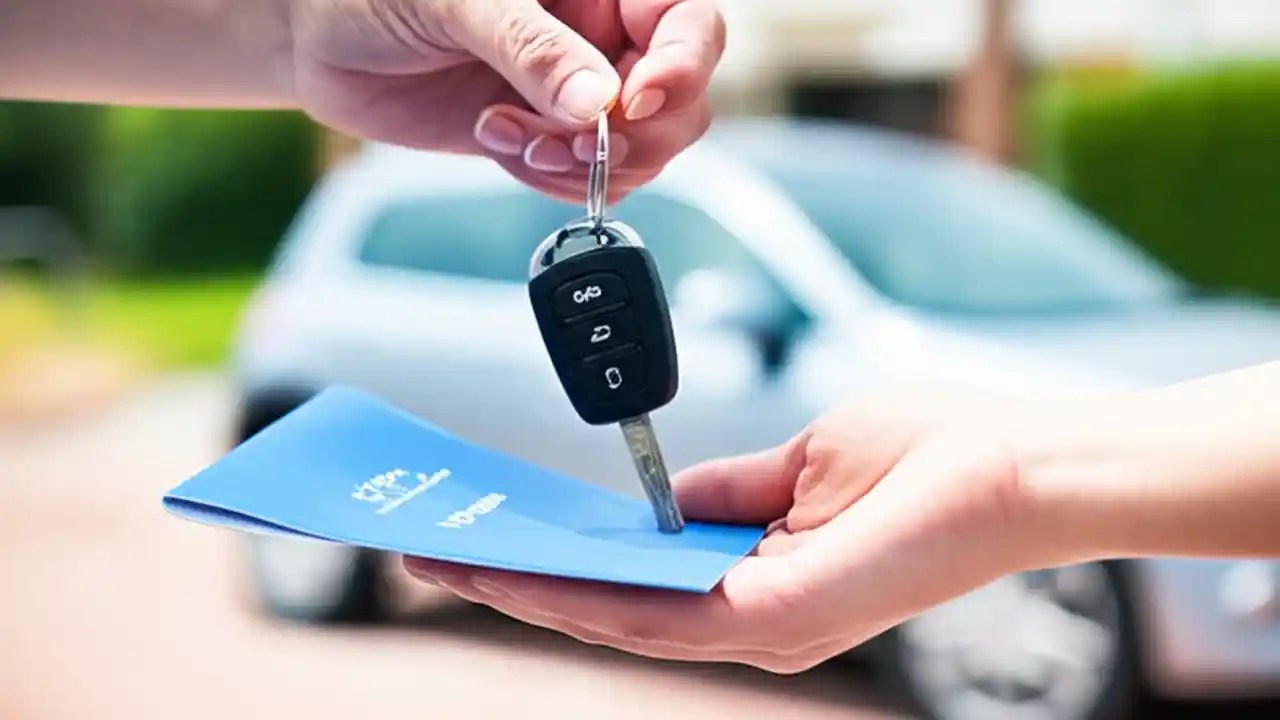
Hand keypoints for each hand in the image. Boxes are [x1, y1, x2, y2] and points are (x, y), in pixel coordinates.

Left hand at [290, 0, 722, 202]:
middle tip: (568, 139)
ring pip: (640, 150)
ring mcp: (576, 91)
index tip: (637, 100)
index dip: (683, 64)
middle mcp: (600, 36)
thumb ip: (532, 49)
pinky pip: (587, 180)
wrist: (318, 39)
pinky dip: (552, 180)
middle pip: (680, 100)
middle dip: (633, 134)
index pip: (686, 22)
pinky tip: (497, 140)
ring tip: (511, 135)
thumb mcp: (457, 2)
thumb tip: (599, 104)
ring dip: (584, 164)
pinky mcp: (545, 137)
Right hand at [404, 386, 1050, 672]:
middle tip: (432, 549)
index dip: (557, 560)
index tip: (490, 529)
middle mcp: (750, 620)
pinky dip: (575, 590)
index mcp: (758, 579)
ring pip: (613, 617)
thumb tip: (661, 498)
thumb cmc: (928, 456)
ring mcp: (759, 629)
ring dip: (523, 587)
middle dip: (515, 579)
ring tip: (445, 556)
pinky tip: (515, 566)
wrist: (1017, 466)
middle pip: (607, 606)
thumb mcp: (800, 465)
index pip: (634, 580)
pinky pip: (651, 612)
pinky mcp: (772, 621)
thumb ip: (726, 493)